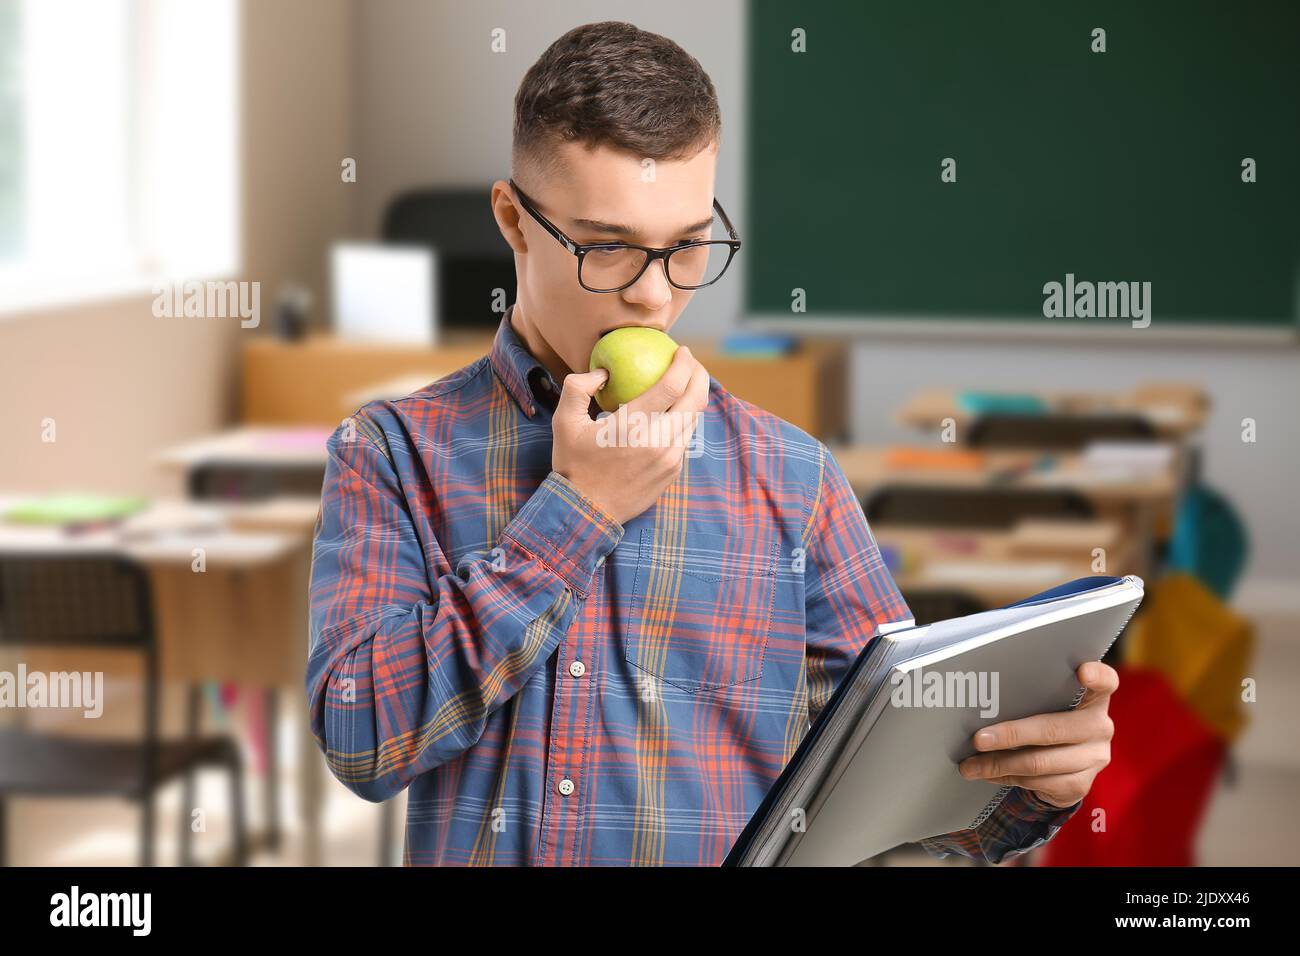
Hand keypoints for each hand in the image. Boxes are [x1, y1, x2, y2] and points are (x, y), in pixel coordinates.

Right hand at [551, 345, 708, 526]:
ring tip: (685, 384)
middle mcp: (659, 442)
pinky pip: (685, 439)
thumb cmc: (573, 465)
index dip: (683, 363)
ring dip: (694, 397)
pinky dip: (684, 420)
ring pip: (694, 420)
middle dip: (699, 374)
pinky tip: (675, 412)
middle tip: (691, 363)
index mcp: (633, 426)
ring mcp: (670, 459)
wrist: (586, 513)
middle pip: (695, 400)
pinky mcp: (673, 472)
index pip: (672, 386)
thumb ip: (578, 388)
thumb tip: (603, 372)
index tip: (682, 350)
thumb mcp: (564, 423)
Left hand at [957, 661, 1118, 808]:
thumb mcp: (1044, 703)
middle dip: (1010, 735)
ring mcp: (1094, 758)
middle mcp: (1100, 726)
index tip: (1082, 671)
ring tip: (970, 765)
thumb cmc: (1046, 718)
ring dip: (998, 764)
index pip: (1106, 681)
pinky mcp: (1081, 785)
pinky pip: (1038, 783)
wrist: (1063, 765)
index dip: (1096, 676)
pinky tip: (988, 773)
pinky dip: (1007, 777)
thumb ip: (1030, 695)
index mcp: (1094, 697)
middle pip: (1053, 729)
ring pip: (1039, 763)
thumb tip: (982, 697)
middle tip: (978, 740)